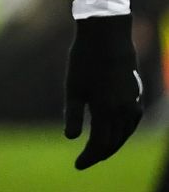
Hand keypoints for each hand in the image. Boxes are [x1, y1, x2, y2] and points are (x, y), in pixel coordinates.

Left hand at [64, 14, 142, 168]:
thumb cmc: (84, 61)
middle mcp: (123, 111)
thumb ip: (73, 114)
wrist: (107, 39)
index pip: (99, 144)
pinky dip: (122, 133)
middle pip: (113, 142)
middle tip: (84, 162)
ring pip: (124, 134)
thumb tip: (70, 138)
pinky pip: (131, 123)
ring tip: (96, 152)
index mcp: (106, 110)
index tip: (77, 166)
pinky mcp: (135, 96)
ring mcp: (132, 104)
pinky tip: (114, 134)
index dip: (89, 157)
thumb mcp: (73, 87)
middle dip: (98, 155)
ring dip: (111, 146)